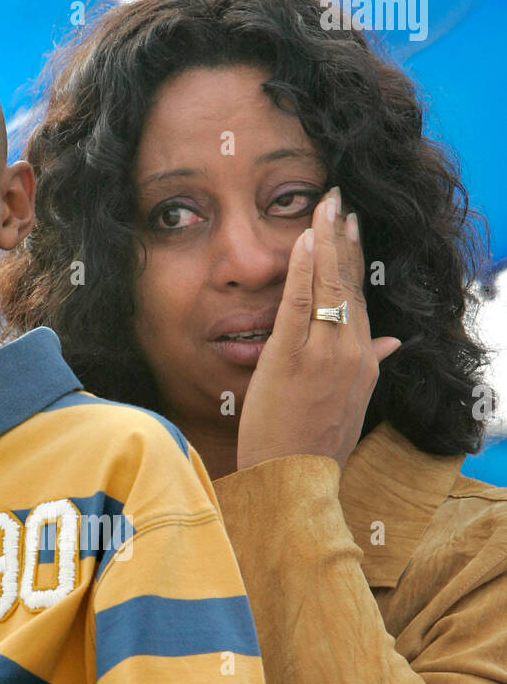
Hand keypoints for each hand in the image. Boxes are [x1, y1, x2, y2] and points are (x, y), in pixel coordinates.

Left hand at [236, 187, 401, 472]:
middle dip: (345, 239)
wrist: (294, 481)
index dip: (355, 260)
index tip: (351, 229)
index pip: (360, 299)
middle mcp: (352, 353)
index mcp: (365, 362)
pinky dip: (304, 267)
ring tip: (325, 206)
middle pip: (350, 284)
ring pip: (329, 285)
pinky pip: (300, 302)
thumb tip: (391, 342)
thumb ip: (370, 368)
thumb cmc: (314, 449)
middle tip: (339, 202)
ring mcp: (324, 353)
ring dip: (326, 240)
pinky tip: (304, 238)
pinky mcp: (293, 357)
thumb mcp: (353, 407)